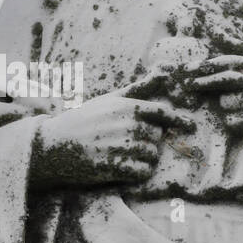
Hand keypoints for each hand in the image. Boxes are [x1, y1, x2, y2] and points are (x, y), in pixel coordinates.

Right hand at [30, 90, 193, 189]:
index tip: (190, 126)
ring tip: (123, 155)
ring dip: (143, 158)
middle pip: (157, 136)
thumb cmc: (85, 120)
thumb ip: (141, 88)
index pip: (162, 112)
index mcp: (126, 106)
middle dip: (148, 141)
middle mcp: (126, 124)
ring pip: (152, 156)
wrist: (53, 146)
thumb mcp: (111, 100)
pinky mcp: (115, 167)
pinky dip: (137, 173)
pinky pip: (142, 172)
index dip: (177, 120)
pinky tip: (123, 168)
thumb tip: (166, 70)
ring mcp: (121, 146)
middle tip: (127, 142)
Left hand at [189, 50, 242, 176]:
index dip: (205, 65)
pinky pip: (232, 122)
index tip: (189, 69)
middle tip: (188, 85)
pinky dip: (232, 124)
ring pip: (225, 102)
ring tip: (242, 109)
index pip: (227, 60)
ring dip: (226, 106)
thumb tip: (217, 32)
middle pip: (222, 78)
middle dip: (202, 81)